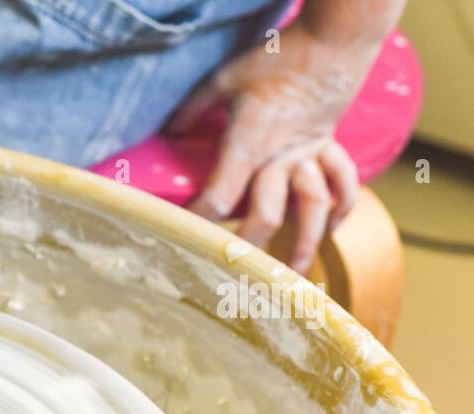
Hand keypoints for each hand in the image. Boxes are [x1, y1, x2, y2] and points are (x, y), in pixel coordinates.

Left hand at [173, 16, 389, 272]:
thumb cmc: (277, 57)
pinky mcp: (331, 148)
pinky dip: (342, 208)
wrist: (336, 40)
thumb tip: (169, 132)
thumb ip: (193, 109)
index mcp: (250, 143)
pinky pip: (343, 184)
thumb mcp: (225, 79)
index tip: (184, 235)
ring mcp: (310, 155)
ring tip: (296, 274)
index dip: (201, 220)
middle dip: (249, 246)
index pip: (221, 195)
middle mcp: (282, 156)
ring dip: (307, 242)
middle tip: (236, 272)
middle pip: (266, 214)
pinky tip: (331, 229)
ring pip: (312, 207)